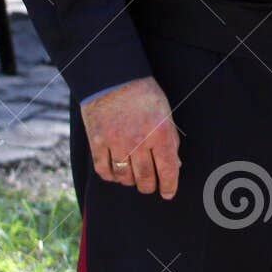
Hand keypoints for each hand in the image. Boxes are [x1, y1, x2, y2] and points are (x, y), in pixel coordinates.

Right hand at [80, 76, 181, 198]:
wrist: (114, 78)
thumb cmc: (145, 95)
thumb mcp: (166, 114)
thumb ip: (169, 140)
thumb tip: (174, 165)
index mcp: (160, 132)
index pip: (168, 168)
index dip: (169, 185)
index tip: (168, 193)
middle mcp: (139, 141)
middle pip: (145, 177)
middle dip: (150, 186)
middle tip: (151, 187)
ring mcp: (116, 143)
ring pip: (124, 177)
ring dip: (131, 182)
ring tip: (134, 178)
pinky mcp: (97, 142)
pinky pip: (104, 170)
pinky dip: (111, 176)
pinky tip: (116, 174)